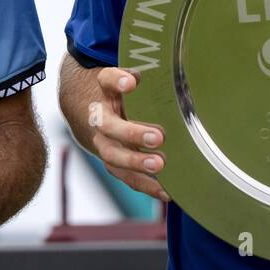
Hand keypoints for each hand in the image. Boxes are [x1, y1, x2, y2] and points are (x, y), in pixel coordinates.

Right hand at [89, 66, 169, 202]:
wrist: (87, 110)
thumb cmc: (118, 93)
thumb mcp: (128, 79)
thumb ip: (148, 78)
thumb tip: (182, 79)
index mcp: (104, 90)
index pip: (107, 80)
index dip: (118, 81)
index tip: (132, 82)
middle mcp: (99, 117)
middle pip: (109, 126)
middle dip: (132, 133)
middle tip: (158, 137)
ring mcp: (103, 142)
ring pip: (113, 155)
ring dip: (136, 162)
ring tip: (159, 165)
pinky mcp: (111, 162)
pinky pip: (125, 176)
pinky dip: (146, 185)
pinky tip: (166, 191)